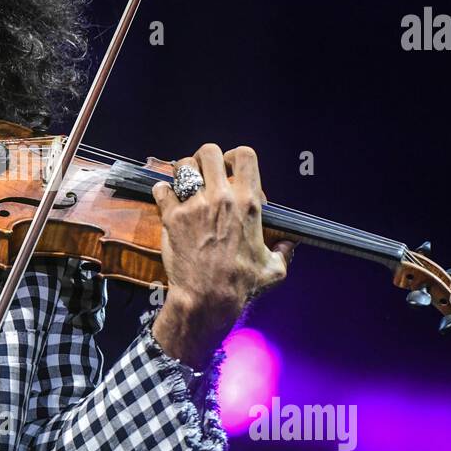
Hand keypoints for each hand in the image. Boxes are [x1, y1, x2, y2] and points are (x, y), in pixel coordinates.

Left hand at [150, 143, 295, 367]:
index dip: (235, 157)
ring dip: (183, 172)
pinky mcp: (172, 217)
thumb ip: (285, 252)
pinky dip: (162, 191)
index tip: (230, 168)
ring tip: (184, 184)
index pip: (245, 156)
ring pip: (183, 166)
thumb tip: (290, 244)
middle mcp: (222, 198)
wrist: (207, 299)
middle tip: (203, 173)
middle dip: (205, 158)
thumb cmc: (241, 285)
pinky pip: (161, 189)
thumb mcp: (274, 269)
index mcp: (248, 203)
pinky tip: (166, 199)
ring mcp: (195, 206)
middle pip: (209, 152)